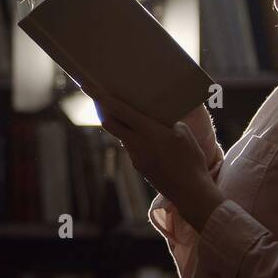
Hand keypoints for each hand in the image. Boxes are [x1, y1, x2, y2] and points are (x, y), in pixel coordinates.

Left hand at [91, 89, 225, 231]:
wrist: (189, 191)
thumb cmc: (190, 159)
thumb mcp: (183, 132)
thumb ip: (166, 121)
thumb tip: (156, 117)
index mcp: (147, 130)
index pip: (118, 109)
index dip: (100, 97)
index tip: (87, 86)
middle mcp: (136, 143)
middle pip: (109, 123)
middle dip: (101, 109)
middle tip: (99, 97)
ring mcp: (135, 156)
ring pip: (120, 135)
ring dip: (120, 124)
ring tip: (128, 114)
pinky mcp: (138, 166)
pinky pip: (131, 146)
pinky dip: (132, 137)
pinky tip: (144, 136)